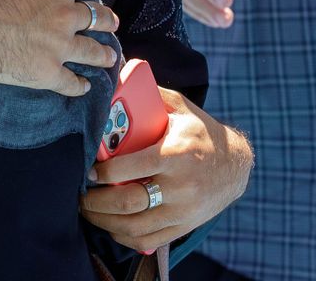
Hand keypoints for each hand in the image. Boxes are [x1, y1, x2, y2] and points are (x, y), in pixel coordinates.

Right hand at [0, 0, 119, 96]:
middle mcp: (65, 17)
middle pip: (97, 18)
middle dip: (107, 19)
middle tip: (112, 23)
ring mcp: (58, 47)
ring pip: (92, 52)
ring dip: (104, 54)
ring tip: (110, 56)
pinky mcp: (46, 73)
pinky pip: (70, 83)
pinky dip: (79, 85)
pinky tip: (83, 86)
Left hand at [81, 88, 252, 251]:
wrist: (235, 164)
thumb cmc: (200, 132)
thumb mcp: (180, 108)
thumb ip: (150, 95)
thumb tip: (119, 75)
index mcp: (176, 154)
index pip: (132, 167)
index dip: (103, 172)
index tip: (88, 170)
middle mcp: (181, 186)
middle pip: (129, 202)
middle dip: (96, 201)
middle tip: (80, 194)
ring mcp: (183, 211)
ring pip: (134, 227)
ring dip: (104, 221)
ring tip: (88, 211)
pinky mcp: (184, 226)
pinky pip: (147, 240)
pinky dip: (123, 236)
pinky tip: (110, 225)